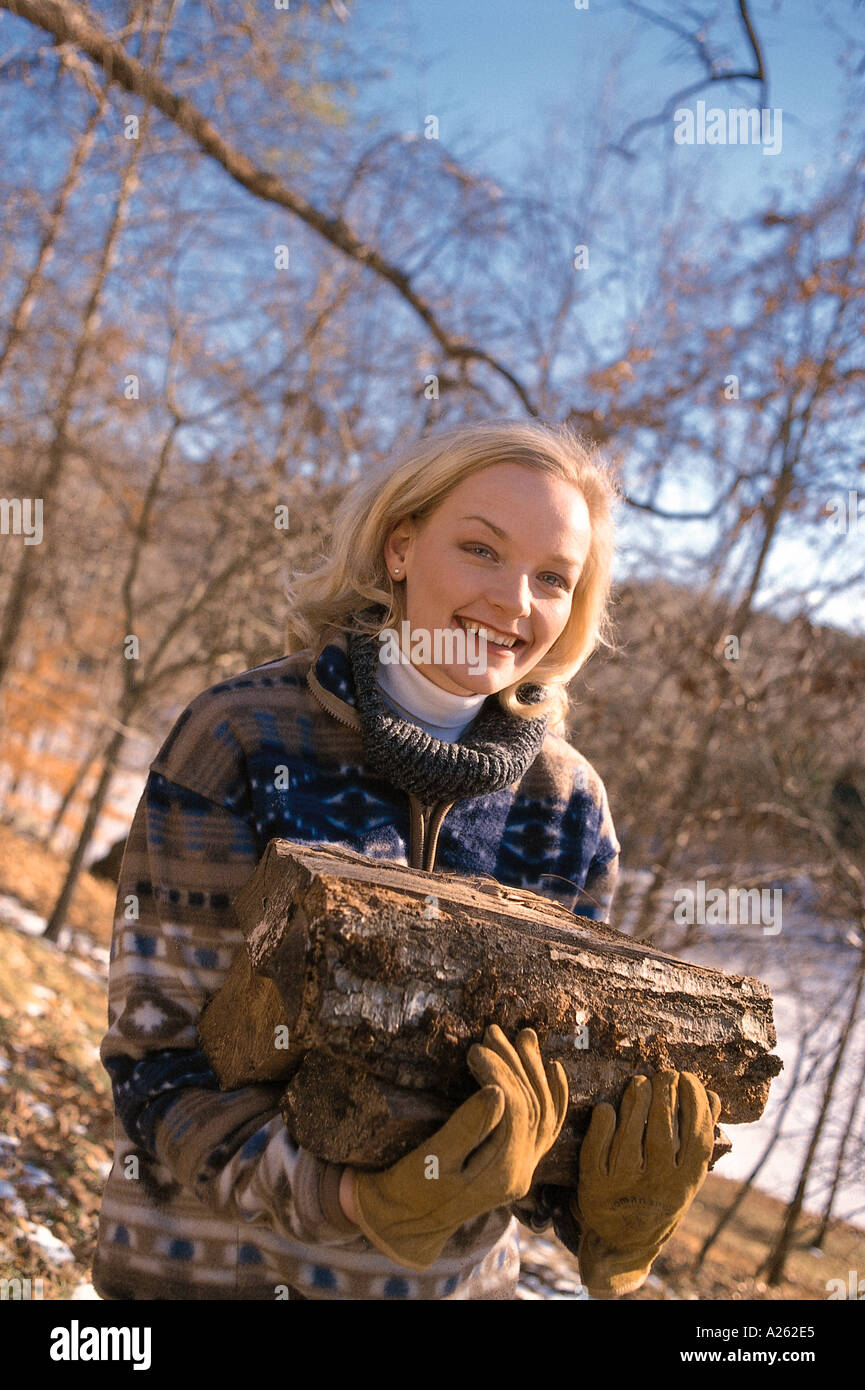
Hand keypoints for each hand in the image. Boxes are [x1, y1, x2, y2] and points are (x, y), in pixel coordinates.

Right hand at [351, 1025, 567, 1270]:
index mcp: (502, 1174)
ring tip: (524, 1037)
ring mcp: (524, 1168)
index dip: (500, 1073)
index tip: (476, 1047)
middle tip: (494, 1032)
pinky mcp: (517, 1162)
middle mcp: (522, 1172)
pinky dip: (554, 1096)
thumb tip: (497, 1091)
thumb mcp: (432, 1159)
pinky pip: (547, 1127)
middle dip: (516, 1065)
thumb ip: (466, 1128)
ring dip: (535, 1073)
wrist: (406, 1220)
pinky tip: (553, 1069)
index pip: (517, 1111)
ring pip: (545, 1114)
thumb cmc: (410, 1187)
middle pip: (535, 1108)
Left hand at [571, 1070, 720, 1297]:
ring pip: (630, 1138)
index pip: (697, 1137)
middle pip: (662, 1134)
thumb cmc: (660, 1196)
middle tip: (664, 1074)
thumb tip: (713, 1096)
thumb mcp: (685, 1177)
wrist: (622, 1242)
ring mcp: (624, 1187)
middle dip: (665, 1096)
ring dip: (636, 1103)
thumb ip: (698, 1139)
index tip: (689, 1078)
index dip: (695, 1102)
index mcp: (685, 1183)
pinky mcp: (594, 1186)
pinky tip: (607, 1108)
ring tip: (640, 1082)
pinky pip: (596, 1152)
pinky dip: (602, 1128)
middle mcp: (657, 1187)